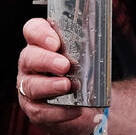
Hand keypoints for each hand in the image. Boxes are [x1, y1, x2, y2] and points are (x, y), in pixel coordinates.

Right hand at [17, 17, 96, 134]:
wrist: (88, 103)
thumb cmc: (85, 71)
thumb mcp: (90, 53)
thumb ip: (92, 39)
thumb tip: (107, 23)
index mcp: (42, 44)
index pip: (32, 30)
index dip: (40, 34)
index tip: (55, 42)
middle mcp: (30, 64)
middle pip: (28, 57)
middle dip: (46, 61)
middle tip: (64, 65)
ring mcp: (29, 87)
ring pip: (31, 85)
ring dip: (50, 86)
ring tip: (67, 86)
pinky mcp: (35, 109)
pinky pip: (41, 111)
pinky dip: (59, 111)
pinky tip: (75, 109)